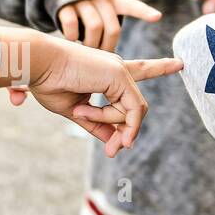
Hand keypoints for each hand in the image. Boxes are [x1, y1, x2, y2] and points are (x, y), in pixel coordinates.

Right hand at [0, 27, 181, 155]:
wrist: (36, 64)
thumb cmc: (47, 82)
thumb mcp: (76, 110)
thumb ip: (97, 125)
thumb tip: (114, 142)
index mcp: (106, 71)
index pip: (139, 70)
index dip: (159, 67)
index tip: (178, 63)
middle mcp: (116, 67)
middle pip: (135, 106)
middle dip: (128, 130)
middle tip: (113, 152)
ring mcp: (119, 70)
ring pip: (132, 111)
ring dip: (110, 123)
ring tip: (80, 113)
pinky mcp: (119, 75)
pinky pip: (131, 111)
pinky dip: (117, 122)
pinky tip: (89, 116)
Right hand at [56, 0, 163, 51]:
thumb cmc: (90, 15)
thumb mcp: (106, 17)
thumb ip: (112, 34)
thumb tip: (122, 70)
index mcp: (115, 2)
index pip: (132, 6)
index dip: (144, 12)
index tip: (157, 17)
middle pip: (113, 27)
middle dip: (108, 47)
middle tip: (101, 59)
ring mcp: (83, 1)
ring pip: (94, 27)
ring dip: (92, 45)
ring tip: (87, 54)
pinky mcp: (65, 6)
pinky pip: (72, 24)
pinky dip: (73, 38)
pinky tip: (72, 44)